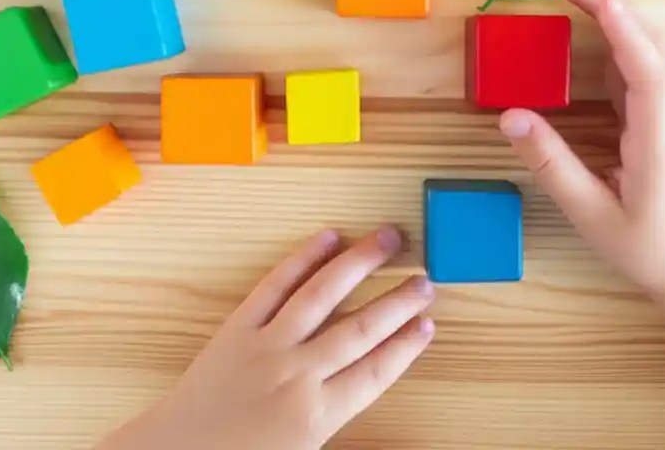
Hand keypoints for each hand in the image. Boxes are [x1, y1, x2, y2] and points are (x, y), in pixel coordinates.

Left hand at [98, 226, 434, 449]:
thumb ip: (342, 425)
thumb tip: (383, 410)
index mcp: (319, 415)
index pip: (377, 371)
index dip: (407, 344)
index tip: (428, 323)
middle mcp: (298, 375)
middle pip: (361, 329)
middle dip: (398, 301)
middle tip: (425, 279)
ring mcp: (267, 346)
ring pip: (323, 294)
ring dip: (360, 263)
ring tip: (388, 239)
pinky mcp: (237, 328)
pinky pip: (275, 285)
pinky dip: (302, 259)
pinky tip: (327, 238)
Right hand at [499, 0, 664, 293]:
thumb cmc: (648, 248)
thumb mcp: (591, 215)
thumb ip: (552, 164)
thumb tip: (510, 117)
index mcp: (659, 141)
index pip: (646, 68)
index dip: (620, 26)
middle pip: (656, 44)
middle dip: (614, 4)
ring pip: (660, 49)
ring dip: (624, 16)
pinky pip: (656, 66)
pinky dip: (629, 38)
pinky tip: (602, 36)